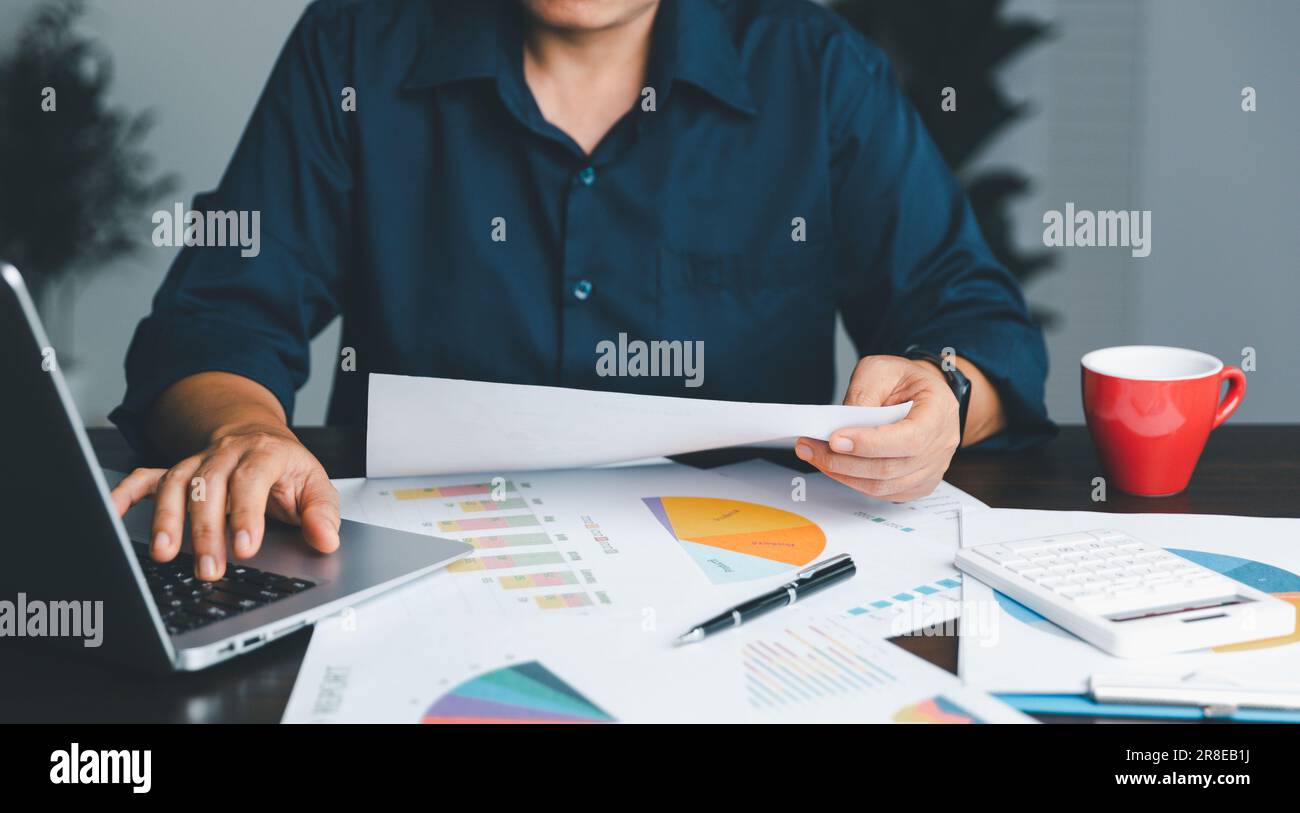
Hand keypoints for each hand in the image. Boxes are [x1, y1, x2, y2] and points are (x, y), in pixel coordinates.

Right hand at [109, 423, 339, 580]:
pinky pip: (145, 479)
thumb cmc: (288, 469)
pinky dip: (125, 493)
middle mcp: (226, 454)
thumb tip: (326, 538)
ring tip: (165, 554)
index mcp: (264, 453)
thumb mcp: (316, 485)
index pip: (251, 481)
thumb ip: (322, 512)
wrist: (262, 439)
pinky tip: (113, 512)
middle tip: (209, 568)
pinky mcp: (176, 471)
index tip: (245, 547)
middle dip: (207, 530)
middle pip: (209, 487)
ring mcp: (197, 462)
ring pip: (176, 484)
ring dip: (167, 519)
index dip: (245, 514)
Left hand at [795, 355, 959, 501]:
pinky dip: (853, 482)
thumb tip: (842, 427)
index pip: (909, 439)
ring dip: (842, 474)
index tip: (835, 439)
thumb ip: (864, 395)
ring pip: (883, 486)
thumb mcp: (882, 370)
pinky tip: (834, 466)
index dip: (870, 443)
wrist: (921, 392)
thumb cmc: (904, 380)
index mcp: (939, 412)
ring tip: (815, 455)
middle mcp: (940, 446)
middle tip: (810, 447)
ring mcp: (931, 469)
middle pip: (890, 468)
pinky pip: (883, 493)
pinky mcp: (917, 484)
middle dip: (843, 461)